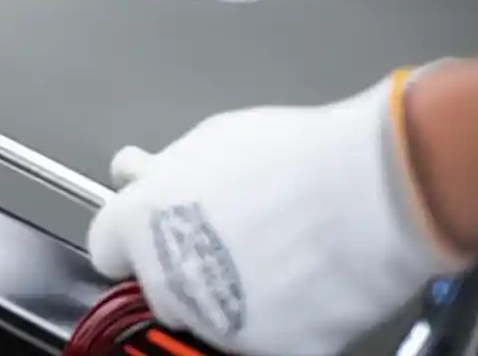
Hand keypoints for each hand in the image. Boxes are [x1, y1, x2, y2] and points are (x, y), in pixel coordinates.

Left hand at [88, 72, 464, 355]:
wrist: (370, 191)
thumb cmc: (290, 156)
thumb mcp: (208, 143)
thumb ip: (163, 172)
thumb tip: (136, 174)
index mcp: (138, 225)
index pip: (107, 247)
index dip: (133, 239)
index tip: (153, 234)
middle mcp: (164, 279)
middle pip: (159, 286)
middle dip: (183, 268)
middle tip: (233, 238)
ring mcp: (214, 322)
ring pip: (209, 317)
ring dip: (231, 295)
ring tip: (282, 253)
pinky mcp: (268, 351)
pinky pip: (264, 338)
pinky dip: (282, 320)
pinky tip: (309, 282)